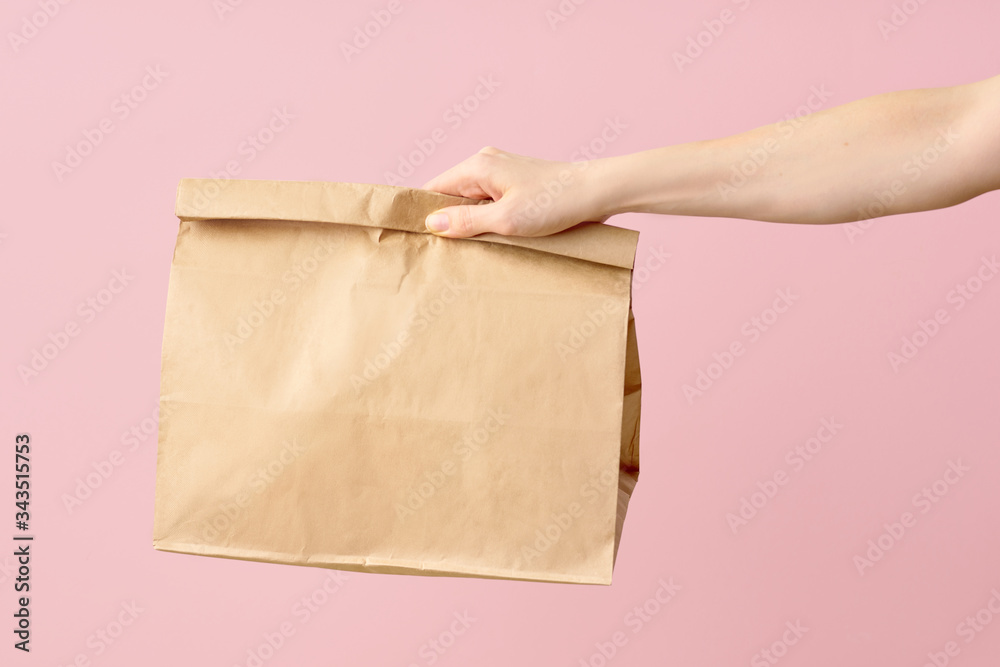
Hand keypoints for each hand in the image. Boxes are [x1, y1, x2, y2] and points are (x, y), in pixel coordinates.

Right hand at [421, 146, 609, 237]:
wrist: (598, 191)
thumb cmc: (555, 202)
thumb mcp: (506, 219)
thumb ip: (467, 221)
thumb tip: (432, 222)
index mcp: (478, 166)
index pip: (435, 188)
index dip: (424, 212)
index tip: (419, 238)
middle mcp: (487, 163)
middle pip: (453, 195)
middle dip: (450, 222)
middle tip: (448, 251)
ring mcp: (504, 172)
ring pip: (474, 201)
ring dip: (473, 223)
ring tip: (474, 247)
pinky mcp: (519, 184)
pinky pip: (492, 203)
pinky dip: (490, 220)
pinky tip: (496, 238)